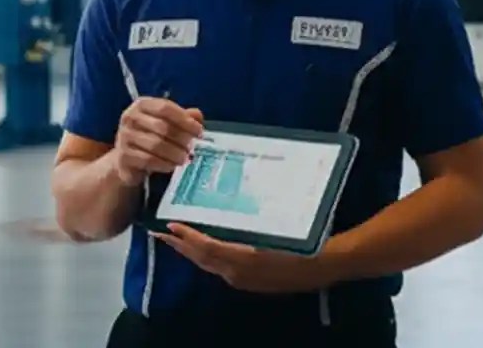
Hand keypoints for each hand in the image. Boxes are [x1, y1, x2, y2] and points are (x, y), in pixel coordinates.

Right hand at [112, 98, 202, 186]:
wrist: (127, 159)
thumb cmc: (150, 136)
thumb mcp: (166, 123)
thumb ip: (183, 117)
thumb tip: (197, 116)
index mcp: (142, 104)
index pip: (165, 107)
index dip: (184, 119)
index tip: (199, 131)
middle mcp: (130, 117)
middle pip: (161, 126)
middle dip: (181, 139)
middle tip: (192, 148)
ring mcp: (124, 137)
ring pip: (155, 145)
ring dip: (174, 153)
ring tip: (184, 158)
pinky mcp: (123, 156)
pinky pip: (148, 160)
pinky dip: (164, 164)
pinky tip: (172, 166)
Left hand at [154, 223, 324, 293]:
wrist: (324, 265)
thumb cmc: (302, 241)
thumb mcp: (276, 227)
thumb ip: (249, 221)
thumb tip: (226, 202)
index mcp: (242, 259)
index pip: (206, 247)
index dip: (187, 236)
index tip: (169, 225)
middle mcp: (237, 272)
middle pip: (201, 259)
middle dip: (180, 246)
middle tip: (159, 232)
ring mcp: (243, 279)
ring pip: (209, 264)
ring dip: (191, 251)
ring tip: (176, 238)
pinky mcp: (249, 280)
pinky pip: (220, 268)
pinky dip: (206, 256)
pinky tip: (204, 246)